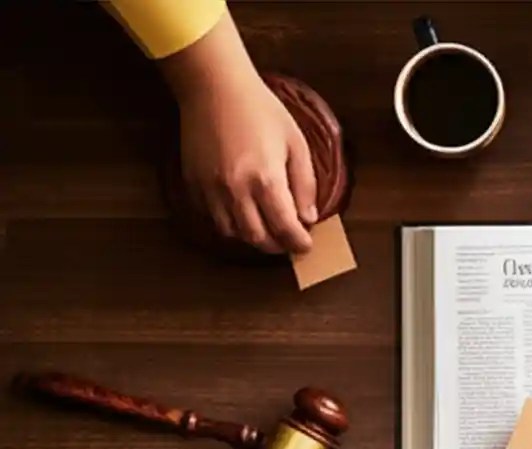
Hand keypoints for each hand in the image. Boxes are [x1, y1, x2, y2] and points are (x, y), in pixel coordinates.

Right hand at [177, 75, 317, 253]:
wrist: (215, 87)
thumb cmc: (261, 110)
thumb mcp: (296, 143)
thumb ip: (305, 183)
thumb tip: (308, 217)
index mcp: (266, 179)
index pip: (285, 228)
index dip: (298, 242)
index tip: (305, 246)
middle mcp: (236, 190)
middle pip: (257, 238)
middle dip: (277, 246)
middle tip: (288, 242)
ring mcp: (211, 189)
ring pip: (232, 233)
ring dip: (252, 237)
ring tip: (266, 230)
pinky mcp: (193, 184)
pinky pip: (211, 217)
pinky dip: (229, 224)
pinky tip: (241, 215)